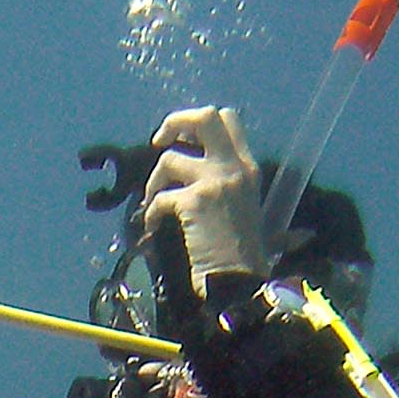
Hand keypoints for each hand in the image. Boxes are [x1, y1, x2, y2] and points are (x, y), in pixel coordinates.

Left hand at [142, 106, 268, 287]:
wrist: (237, 281)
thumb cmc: (240, 253)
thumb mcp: (244, 207)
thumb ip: (227, 182)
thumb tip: (191, 167)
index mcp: (248, 167)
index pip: (227, 118)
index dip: (198, 121)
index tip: (183, 138)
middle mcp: (234, 168)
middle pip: (204, 117)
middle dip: (175, 123)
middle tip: (159, 142)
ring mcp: (215, 182)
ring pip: (170, 159)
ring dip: (154, 181)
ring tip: (153, 202)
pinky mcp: (194, 201)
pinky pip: (160, 197)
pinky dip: (150, 213)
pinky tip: (152, 227)